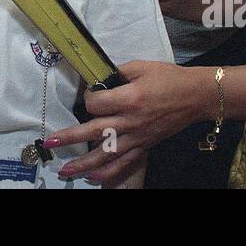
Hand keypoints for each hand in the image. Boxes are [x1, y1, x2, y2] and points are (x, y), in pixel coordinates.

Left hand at [44, 60, 214, 186]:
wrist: (196, 96)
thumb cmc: (168, 78)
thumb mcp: (141, 67)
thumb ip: (117, 73)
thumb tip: (98, 79)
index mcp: (129, 98)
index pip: (96, 103)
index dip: (87, 97)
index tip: (90, 92)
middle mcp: (131, 121)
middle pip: (94, 132)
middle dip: (70, 137)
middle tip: (50, 143)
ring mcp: (137, 137)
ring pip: (106, 154)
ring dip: (83, 164)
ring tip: (64, 170)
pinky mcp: (144, 146)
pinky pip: (124, 163)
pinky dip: (107, 173)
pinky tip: (92, 178)